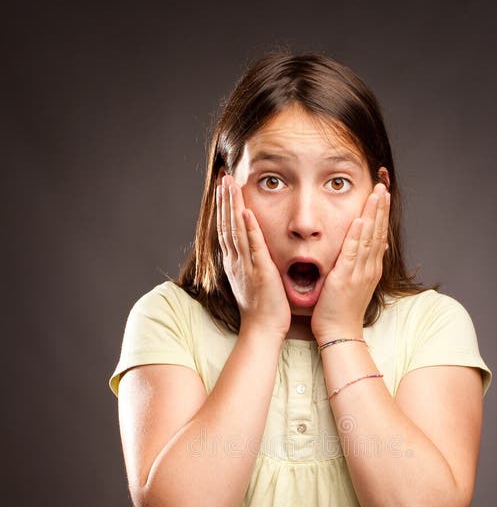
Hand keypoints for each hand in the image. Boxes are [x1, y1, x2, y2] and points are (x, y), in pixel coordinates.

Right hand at [216, 174, 290, 338]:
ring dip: (232, 206)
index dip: (224, 208)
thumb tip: (252, 251)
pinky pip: (253, 247)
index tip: (224, 188)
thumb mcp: (254, 279)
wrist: (263, 329)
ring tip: (229, 185)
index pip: (226, 229)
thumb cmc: (262, 308)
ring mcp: (246, 266)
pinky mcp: (260, 272)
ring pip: (236, 230)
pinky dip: (249, 229)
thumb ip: (252, 262)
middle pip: (227, 224)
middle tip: (223, 177)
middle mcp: (236, 261)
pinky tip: (246, 212)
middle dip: (224, 200)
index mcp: (235, 262)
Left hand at [310, 182, 389, 341]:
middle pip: (378, 231)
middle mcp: (369, 268)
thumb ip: (363, 264)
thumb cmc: (342, 311)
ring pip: (369, 238)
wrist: (340, 332)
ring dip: (372, 214)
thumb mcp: (357, 284)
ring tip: (377, 194)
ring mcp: (359, 273)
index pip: (379, 234)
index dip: (381, 213)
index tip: (383, 194)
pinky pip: (352, 253)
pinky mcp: (345, 278)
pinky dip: (356, 236)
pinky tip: (359, 220)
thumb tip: (374, 248)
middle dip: (380, 207)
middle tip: (383, 185)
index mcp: (371, 268)